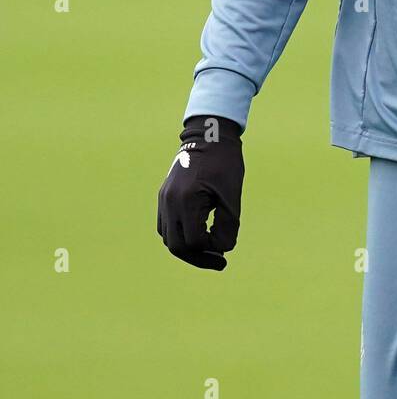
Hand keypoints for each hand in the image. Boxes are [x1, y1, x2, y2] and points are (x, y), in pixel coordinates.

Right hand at [157, 115, 243, 269]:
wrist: (210, 136)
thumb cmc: (225, 164)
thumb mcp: (231, 196)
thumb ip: (227, 225)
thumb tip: (222, 250)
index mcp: (186, 201)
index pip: (193, 242)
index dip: (211, 250)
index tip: (226, 249)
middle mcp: (169, 202)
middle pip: (176, 246)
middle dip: (198, 257)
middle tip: (220, 262)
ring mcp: (163, 199)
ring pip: (168, 238)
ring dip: (188, 248)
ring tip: (210, 251)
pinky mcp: (164, 196)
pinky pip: (165, 226)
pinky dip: (180, 235)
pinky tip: (198, 237)